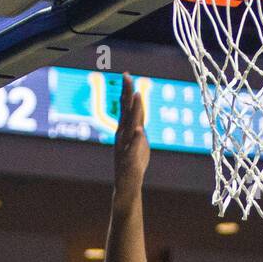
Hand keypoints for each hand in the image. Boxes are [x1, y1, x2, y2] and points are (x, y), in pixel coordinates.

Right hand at [113, 73, 150, 194]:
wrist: (127, 186)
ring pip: (130, 125)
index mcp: (125, 131)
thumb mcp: (138, 142)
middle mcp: (122, 136)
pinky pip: (132, 148)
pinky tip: (138, 130)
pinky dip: (135, 139)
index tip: (127, 75)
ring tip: (136, 96)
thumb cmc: (133, 165)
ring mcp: (125, 147)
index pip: (126, 107)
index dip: (127, 91)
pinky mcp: (129, 160)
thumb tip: (140, 112)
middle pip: (125, 111)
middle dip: (126, 93)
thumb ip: (138, 127)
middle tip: (127, 76)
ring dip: (134, 111)